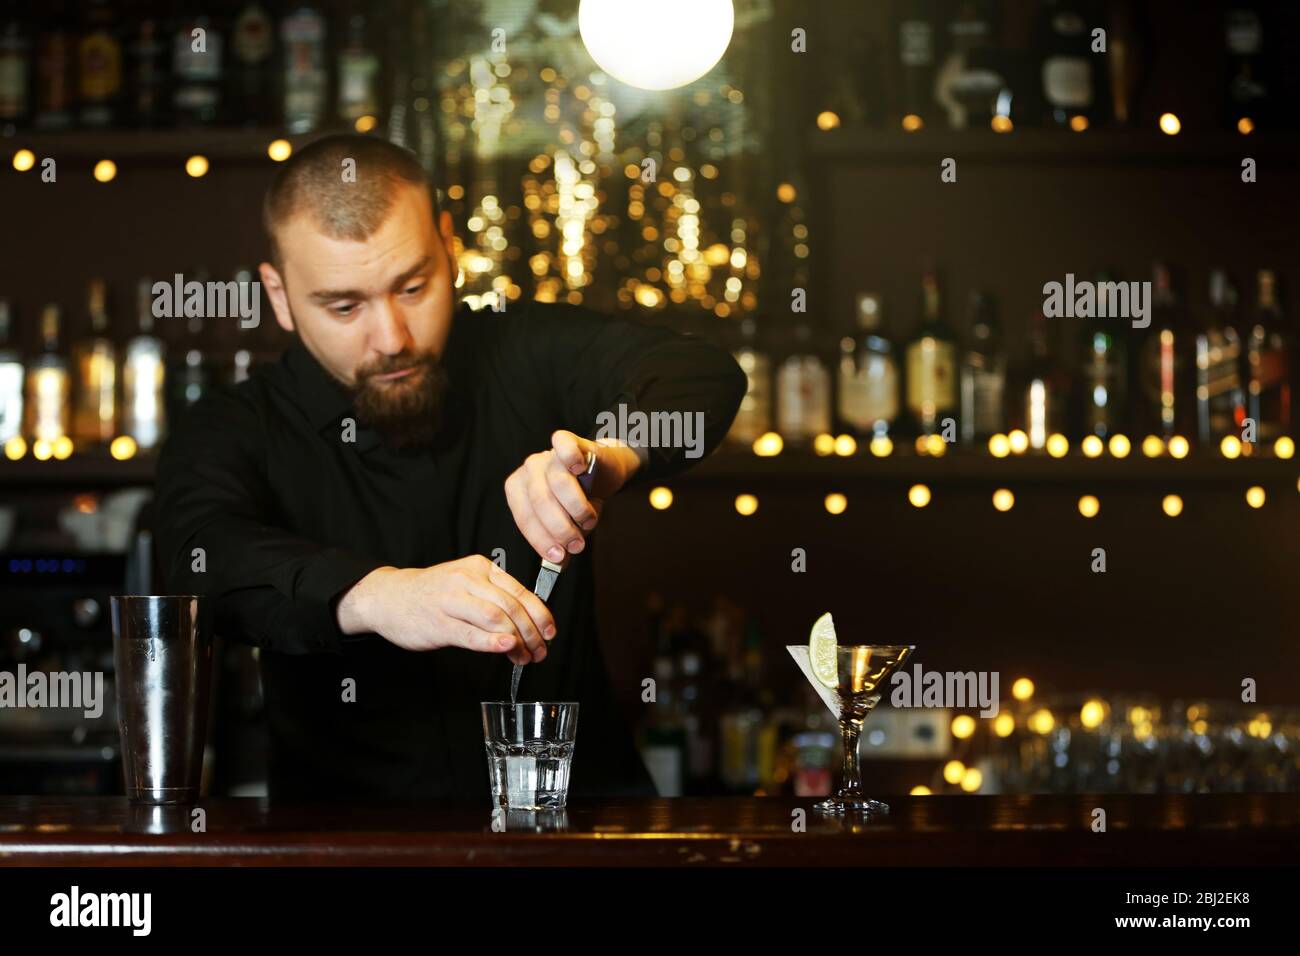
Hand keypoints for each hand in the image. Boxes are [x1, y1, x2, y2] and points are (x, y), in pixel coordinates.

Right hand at [337, 556, 555, 663]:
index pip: (520, 591)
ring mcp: (452, 601)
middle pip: (511, 606)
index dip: (540, 614)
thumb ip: (496, 598)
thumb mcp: (467, 583)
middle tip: (540, 651)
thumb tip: (530, 622)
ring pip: (496, 618)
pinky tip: (506, 647)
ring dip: (517, 641)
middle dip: (532, 632)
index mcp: (480, 568)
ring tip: (525, 656)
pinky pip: (471, 633)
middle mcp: (468, 580)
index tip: (549, 631)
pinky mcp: (439, 623)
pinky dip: (492, 641)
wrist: (388, 597)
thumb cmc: (432, 594)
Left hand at [504, 430, 641, 561]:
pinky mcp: (567, 440)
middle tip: (577, 545)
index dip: (541, 539)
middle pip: (540, 501)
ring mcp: (547, 454)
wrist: (603, 472)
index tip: (558, 557)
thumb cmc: (580, 500)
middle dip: (560, 528)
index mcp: (518, 491)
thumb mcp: (568, 524)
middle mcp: (529, 470)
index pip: (524, 518)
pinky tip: (581, 471)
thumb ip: (560, 542)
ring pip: (558, 481)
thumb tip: (557, 565)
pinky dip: (571, 459)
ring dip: (576, 507)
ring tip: (589, 520)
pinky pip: (564, 447)